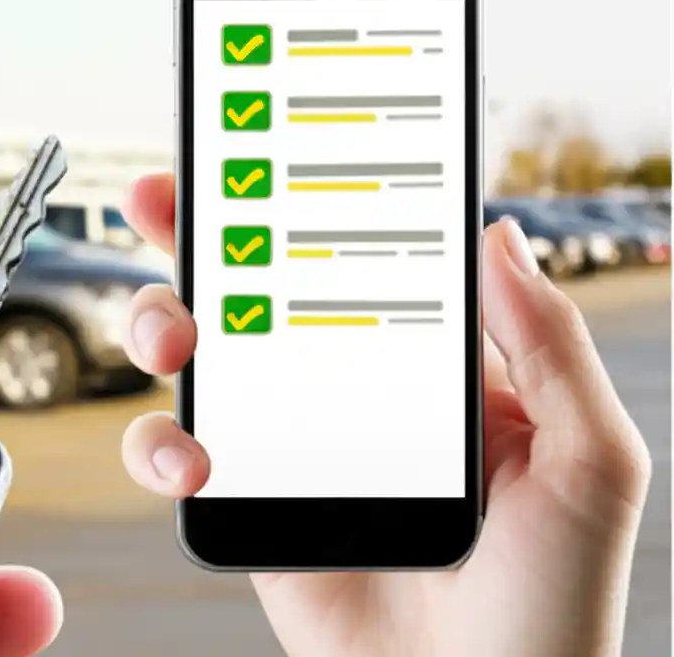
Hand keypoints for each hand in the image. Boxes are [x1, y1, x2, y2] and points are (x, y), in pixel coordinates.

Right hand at [117, 173, 651, 655]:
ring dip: (161, 322)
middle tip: (162, 196)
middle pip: (257, 291)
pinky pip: (175, 454)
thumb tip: (499, 234)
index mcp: (426, 371)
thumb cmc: (552, 602)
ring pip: (201, 357)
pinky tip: (190, 457)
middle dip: (200, 234)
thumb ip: (550, 346)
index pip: (355, 262)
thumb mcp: (589, 461)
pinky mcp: (242, 503)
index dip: (303, 202)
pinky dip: (158, 444)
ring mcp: (287, 446)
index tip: (264, 146)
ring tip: (174, 335)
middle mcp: (346, 394)